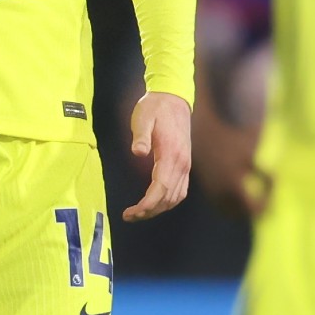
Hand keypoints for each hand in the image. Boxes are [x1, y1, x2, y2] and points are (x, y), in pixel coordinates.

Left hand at [123, 91, 191, 221]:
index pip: (160, 188)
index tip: (130, 212)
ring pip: (175, 197)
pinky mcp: (185, 163)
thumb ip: (141, 135)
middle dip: (149, 211)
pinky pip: (180, 190)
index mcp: (171, 154)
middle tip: (129, 216)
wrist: (173, 98)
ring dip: (159, 209)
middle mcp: (182, 163)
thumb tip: (137, 152)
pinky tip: (156, 203)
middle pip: (168, 197)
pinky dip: (169, 201)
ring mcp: (185, 164)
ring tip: (139, 213)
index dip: (146, 205)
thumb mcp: (143, 117)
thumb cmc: (155, 108)